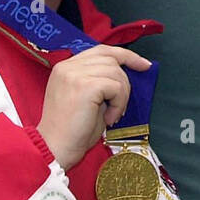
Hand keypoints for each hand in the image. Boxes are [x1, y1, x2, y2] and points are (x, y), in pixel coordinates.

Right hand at [36, 45, 151, 170]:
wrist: (55, 148)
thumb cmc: (72, 131)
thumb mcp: (87, 98)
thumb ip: (100, 82)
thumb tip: (124, 77)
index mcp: (66, 67)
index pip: (101, 51)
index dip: (125, 55)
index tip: (143, 64)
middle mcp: (68, 66)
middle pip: (111, 58)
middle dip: (125, 80)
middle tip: (121, 105)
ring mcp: (75, 74)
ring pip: (116, 72)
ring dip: (121, 96)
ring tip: (112, 115)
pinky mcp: (85, 85)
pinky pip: (116, 87)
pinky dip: (119, 104)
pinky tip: (109, 118)